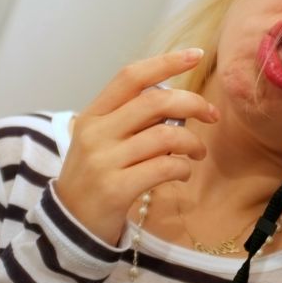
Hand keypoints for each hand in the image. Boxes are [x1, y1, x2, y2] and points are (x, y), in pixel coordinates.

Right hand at [55, 48, 219, 244]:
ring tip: (197, 153)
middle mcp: (95, 133)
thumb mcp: (104, 142)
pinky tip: (182, 173)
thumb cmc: (96, 179)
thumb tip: (179, 100)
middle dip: (193, 103)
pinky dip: (183, 168)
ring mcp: (103, 161)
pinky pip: (164, 167)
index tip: (196, 55)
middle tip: (211, 115)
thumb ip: (133, 120)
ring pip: (165, 135)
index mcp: (93, 115)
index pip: (131, 77)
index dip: (165, 62)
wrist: (69, 227)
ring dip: (192, 142)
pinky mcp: (116, 189)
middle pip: (155, 101)